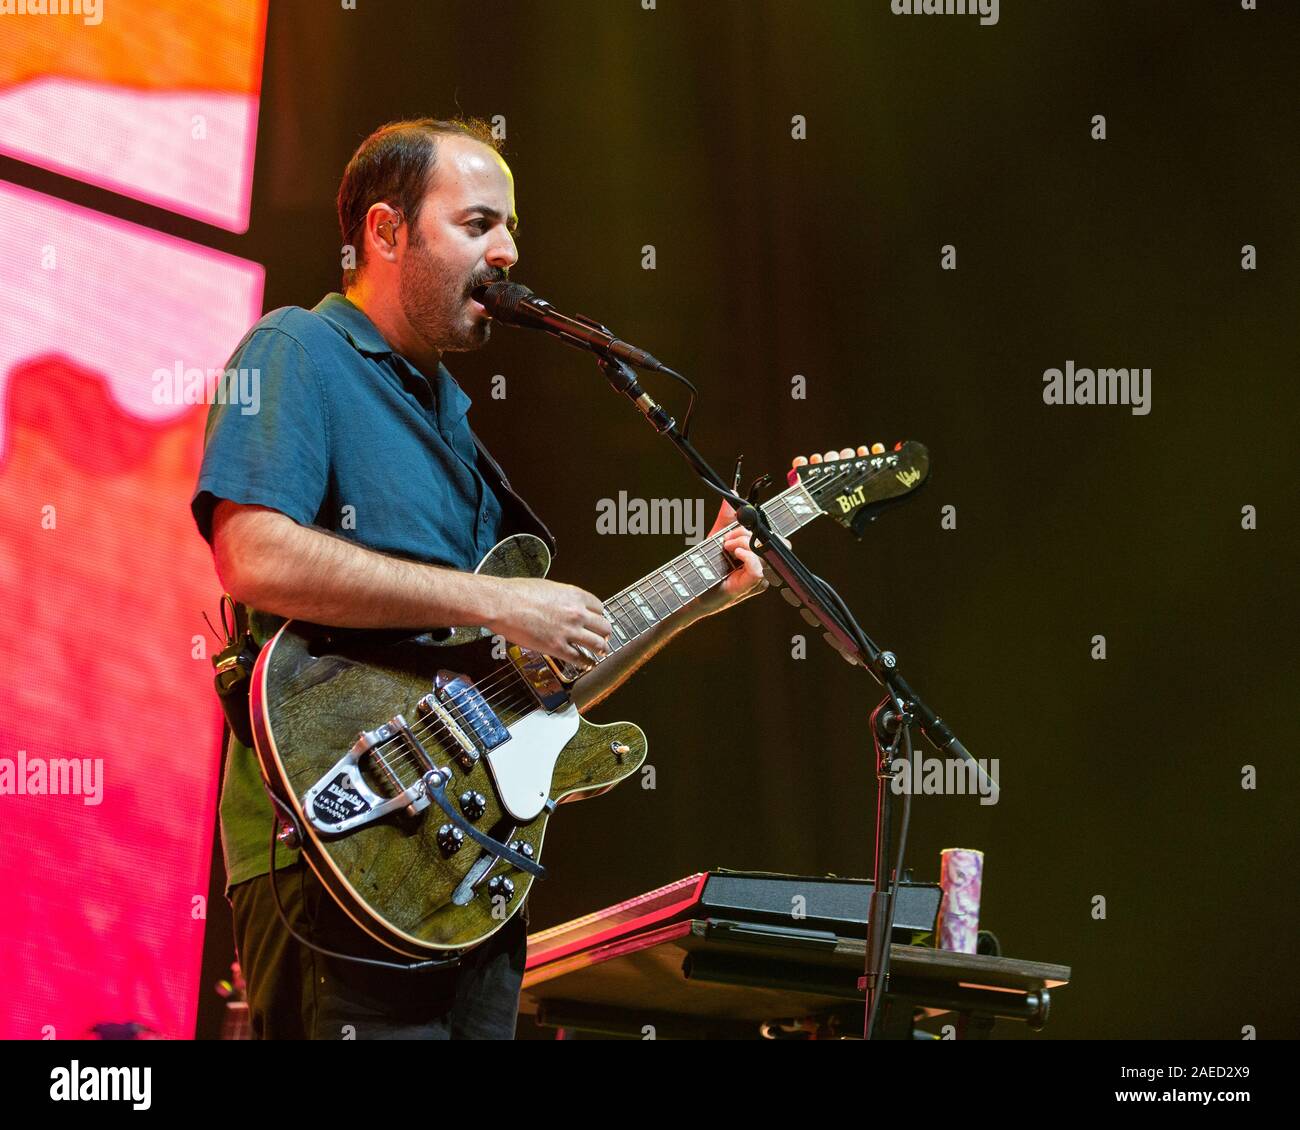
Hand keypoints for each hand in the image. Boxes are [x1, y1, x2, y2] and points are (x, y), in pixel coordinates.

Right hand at [486, 576, 611, 667]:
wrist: (502, 604)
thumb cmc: (518, 592)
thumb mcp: (548, 587)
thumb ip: (562, 598)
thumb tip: (564, 604)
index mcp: (575, 595)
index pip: (599, 607)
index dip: (598, 615)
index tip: (597, 619)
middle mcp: (577, 613)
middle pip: (603, 626)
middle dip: (604, 632)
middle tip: (603, 636)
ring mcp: (569, 631)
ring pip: (597, 643)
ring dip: (600, 648)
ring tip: (600, 651)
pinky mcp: (557, 647)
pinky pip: (579, 658)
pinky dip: (586, 663)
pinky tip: (587, 664)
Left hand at [694, 499, 785, 615]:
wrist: (691, 588)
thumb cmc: (706, 567)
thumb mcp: (717, 536)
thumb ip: (727, 517)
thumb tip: (732, 493)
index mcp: (756, 553)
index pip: (772, 537)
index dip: (765, 526)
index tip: (746, 519)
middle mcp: (760, 564)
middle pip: (775, 542)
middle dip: (752, 533)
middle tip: (729, 536)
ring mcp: (757, 577)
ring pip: (764, 553)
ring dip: (743, 542)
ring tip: (725, 545)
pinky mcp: (749, 586)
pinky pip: (757, 569)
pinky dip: (748, 556)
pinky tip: (735, 552)